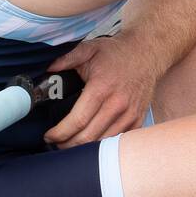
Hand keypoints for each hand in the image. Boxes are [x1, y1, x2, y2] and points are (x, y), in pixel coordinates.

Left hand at [43, 36, 158, 148]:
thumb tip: (49, 69)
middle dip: (67, 144)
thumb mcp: (90, 48)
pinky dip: (102, 145)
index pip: (78, 121)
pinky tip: (90, 142)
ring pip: (103, 143)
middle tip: (56, 143)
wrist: (146, 54)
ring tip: (70, 144)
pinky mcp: (137, 119)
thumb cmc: (117, 52)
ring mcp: (129, 114)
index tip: (49, 135)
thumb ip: (67, 58)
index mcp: (101, 88)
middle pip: (88, 137)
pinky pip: (117, 141)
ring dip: (84, 148)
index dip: (60, 133)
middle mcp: (117, 104)